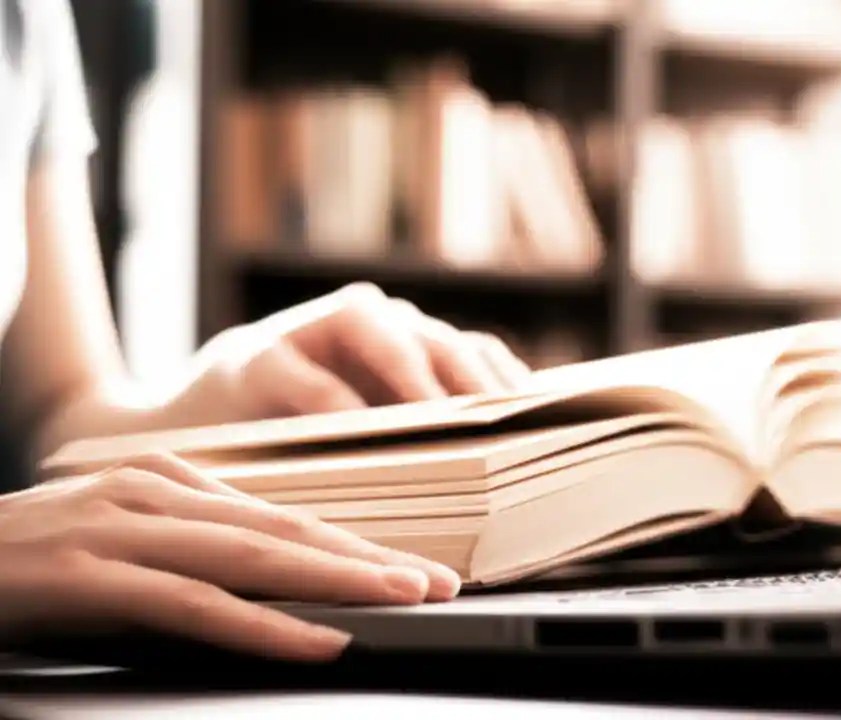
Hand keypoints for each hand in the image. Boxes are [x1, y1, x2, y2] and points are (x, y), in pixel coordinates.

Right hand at [0, 454, 460, 662]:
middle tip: (441, 582)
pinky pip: (195, 603)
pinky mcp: (90, 576)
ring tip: (406, 598)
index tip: (413, 569)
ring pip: (255, 556)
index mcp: (166, 481)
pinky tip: (318, 640)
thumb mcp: (115, 544)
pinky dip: (265, 624)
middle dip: (371, 558)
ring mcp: (121, 530)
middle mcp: (154, 493)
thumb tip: (266, 581)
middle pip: (287, 530)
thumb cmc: (21, 564)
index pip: (283, 517)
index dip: (355, 546)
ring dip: (340, 580)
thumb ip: (186, 551)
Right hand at [171, 282, 531, 425]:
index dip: (512, 385)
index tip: (545, 423)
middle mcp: (373, 322)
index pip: (478, 354)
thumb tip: (509, 464)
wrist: (198, 416)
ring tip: (447, 418)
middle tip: (508, 425)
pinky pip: (311, 379)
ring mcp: (316, 332)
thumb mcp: (373, 421)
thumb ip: (430, 427)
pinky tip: (362, 431)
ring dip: (419, 377)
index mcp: (410, 338)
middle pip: (443, 342)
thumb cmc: (304, 423)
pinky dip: (340, 403)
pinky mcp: (261, 355)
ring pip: (386, 340)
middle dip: (479, 382)